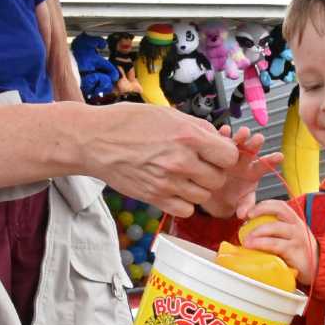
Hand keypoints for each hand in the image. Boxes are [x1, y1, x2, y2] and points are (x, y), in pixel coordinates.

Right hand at [81, 103, 243, 217]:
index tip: (216, 154)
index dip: (224, 155)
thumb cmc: (128, 123)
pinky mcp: (155, 198)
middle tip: (198, 164)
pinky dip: (184, 203)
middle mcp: (181, 161)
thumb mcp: (168, 114)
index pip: (229, 156)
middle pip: (218, 179)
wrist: (94, 141)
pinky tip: (174, 189)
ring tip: (182, 175)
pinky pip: (186, 210)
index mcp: (187, 136)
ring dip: (198, 188)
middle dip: (212, 172)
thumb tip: (220, 140)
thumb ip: (198, 128)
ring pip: (203, 196)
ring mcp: (168, 182)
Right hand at [214, 124, 277, 217]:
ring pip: (236, 144)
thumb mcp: (240, 203)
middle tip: (259, 138)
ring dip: (240, 137)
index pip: (264, 166)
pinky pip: (219, 143)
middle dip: (255, 144)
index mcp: (252, 173)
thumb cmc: (232, 199)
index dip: (271, 160)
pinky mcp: (216, 153)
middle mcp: (243, 162)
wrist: (214, 197)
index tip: (280, 156)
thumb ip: (245, 206)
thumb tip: (244, 214)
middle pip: (251, 151)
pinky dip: (222, 135)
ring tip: (244, 132)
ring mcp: (229, 156)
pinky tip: (224, 130)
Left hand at [237, 199, 317, 286]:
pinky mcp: (294, 250)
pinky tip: (253, 246)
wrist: (316, 268)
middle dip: (260, 210)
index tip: (249, 211)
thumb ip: (274, 232)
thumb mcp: (288, 238)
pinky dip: (261, 244)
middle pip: (279, 209)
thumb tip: (249, 230)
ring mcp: (297, 237)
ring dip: (257, 231)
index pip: (279, 205)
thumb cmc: (298, 253)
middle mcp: (297, 225)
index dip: (263, 205)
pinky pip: (275, 244)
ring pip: (275, 227)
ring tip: (246, 239)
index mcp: (294, 220)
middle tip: (246, 218)